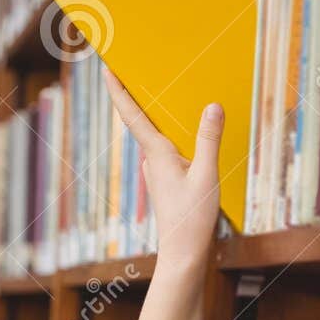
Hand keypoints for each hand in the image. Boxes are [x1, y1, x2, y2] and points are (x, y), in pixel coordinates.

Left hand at [102, 66, 222, 265]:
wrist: (183, 255)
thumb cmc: (192, 220)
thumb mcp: (207, 176)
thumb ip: (209, 139)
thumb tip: (212, 105)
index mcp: (157, 154)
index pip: (133, 115)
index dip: (119, 90)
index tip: (106, 68)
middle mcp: (152, 160)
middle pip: (143, 120)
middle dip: (139, 94)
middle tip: (134, 64)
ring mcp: (158, 171)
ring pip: (157, 135)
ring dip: (157, 114)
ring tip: (161, 86)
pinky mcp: (167, 180)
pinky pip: (169, 148)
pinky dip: (173, 134)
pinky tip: (187, 128)